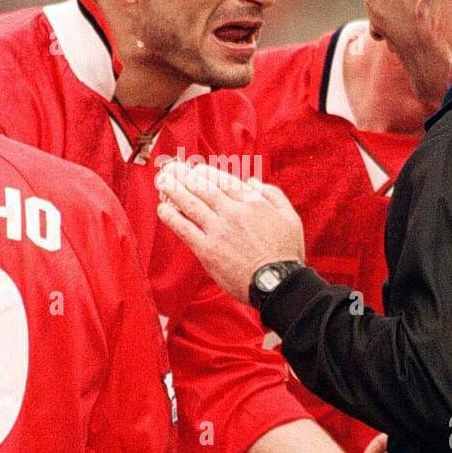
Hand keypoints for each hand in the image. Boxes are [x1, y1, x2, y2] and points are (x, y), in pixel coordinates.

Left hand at [155, 160, 303, 303]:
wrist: (278, 283)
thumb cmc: (286, 253)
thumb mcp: (290, 217)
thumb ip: (272, 195)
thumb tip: (251, 182)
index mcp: (251, 202)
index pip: (222, 180)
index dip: (205, 172)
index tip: (195, 169)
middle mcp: (232, 212)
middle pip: (202, 188)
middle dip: (183, 176)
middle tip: (171, 169)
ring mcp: (218, 231)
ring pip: (190, 205)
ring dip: (173, 190)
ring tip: (161, 181)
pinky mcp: (207, 251)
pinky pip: (185, 230)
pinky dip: (172, 217)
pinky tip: (163, 209)